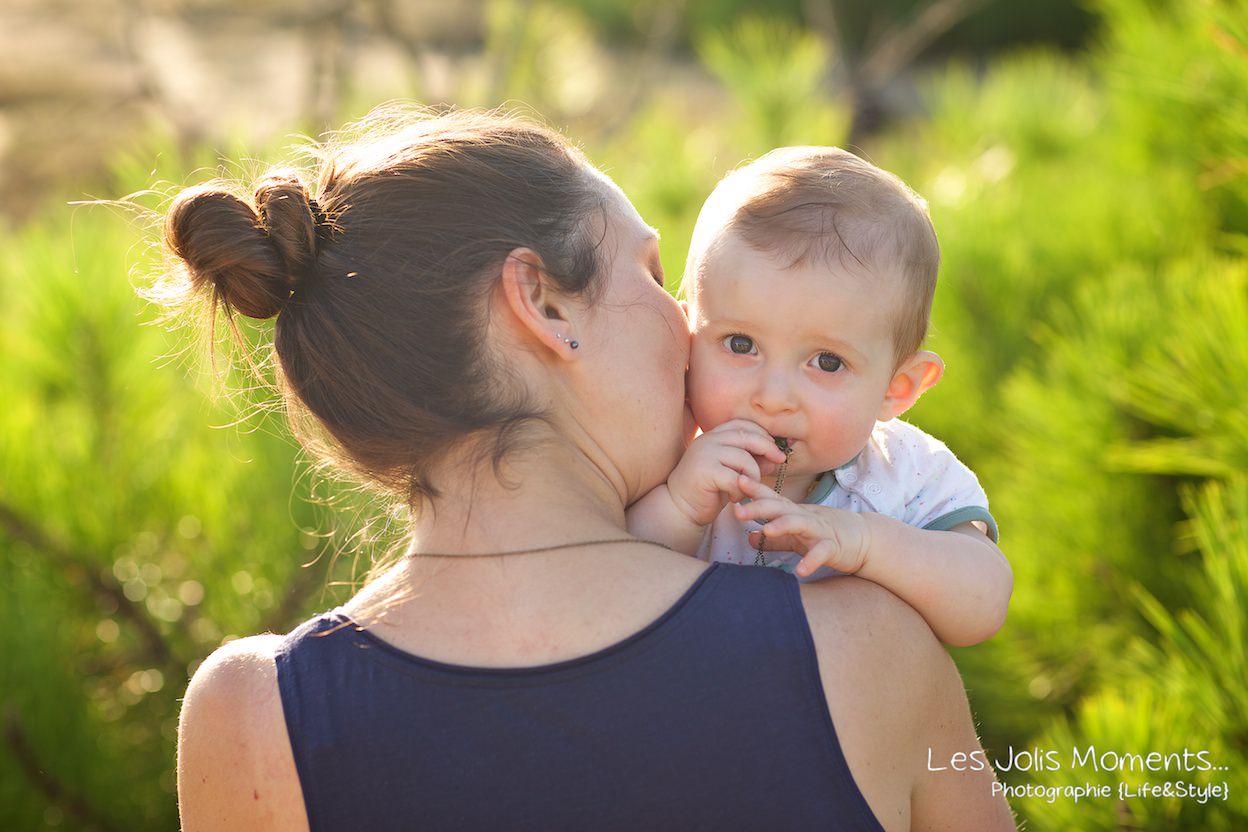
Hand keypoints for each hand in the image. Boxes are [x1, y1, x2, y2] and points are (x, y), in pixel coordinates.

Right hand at [666, 420, 788, 526]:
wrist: (679, 508)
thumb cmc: (708, 490)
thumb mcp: (732, 472)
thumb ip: (751, 461)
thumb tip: (777, 457)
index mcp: (713, 436)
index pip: (742, 424)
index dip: (762, 433)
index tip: (775, 448)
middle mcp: (708, 440)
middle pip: (747, 436)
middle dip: (767, 447)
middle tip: (780, 460)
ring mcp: (705, 454)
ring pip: (744, 459)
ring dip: (753, 476)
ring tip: (746, 488)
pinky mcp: (704, 471)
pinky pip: (735, 478)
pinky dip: (740, 490)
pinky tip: (733, 498)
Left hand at [735, 476, 871, 575]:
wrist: (864, 539)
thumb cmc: (826, 535)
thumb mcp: (796, 537)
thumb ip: (774, 539)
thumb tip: (749, 538)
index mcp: (794, 512)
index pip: (772, 498)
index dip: (754, 490)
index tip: (735, 481)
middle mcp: (805, 517)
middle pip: (781, 508)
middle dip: (760, 507)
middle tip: (739, 510)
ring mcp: (820, 530)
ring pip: (800, 524)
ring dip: (784, 526)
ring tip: (767, 530)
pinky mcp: (834, 547)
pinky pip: (822, 553)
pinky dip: (812, 561)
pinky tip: (801, 570)